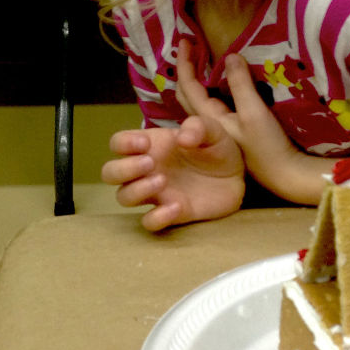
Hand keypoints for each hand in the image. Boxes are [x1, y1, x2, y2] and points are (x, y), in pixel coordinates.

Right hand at [101, 111, 245, 230]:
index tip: (145, 144)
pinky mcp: (172, 213)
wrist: (238, 176)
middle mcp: (147, 170)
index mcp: (152, 145)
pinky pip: (150, 222)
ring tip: (162, 181)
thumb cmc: (218, 149)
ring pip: (123, 197)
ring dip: (136, 190)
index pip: (118, 143)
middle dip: (123, 169)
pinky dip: (157, 217)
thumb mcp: (213, 130)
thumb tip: (181, 138)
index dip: (123, 143)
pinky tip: (177, 206)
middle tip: (150, 163)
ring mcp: (157, 193)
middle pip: (110, 173)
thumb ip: (198, 127)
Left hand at [174, 46, 332, 204]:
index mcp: (208, 118)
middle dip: (185, 70)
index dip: (185, 62)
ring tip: (201, 63)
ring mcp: (218, 130)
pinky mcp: (230, 133)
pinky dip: (209, 90)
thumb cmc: (266, 146)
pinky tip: (220, 85)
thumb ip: (240, 84)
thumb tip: (230, 55)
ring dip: (195, 80)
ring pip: (197, 102)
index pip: (188, 86)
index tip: (185, 40)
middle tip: (190, 49)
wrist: (283, 174)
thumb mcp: (254, 112)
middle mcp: (208, 124)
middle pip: (186, 94)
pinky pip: (211, 107)